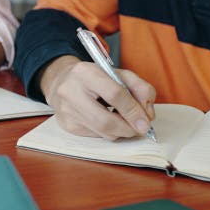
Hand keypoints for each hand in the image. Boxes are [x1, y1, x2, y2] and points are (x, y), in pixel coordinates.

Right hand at [39, 55, 155, 139]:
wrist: (61, 82)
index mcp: (84, 73)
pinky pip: (97, 136)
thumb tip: (148, 114)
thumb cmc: (95, 77)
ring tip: (125, 121)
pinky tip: (108, 120)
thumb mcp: (118, 74)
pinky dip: (109, 132)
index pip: (114, 94)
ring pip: (103, 132)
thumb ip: (140, 88)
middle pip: (105, 120)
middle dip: (128, 128)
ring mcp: (66, 111)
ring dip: (121, 131)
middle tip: (140, 128)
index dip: (133, 110)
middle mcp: (70, 92)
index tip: (146, 121)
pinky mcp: (67, 125)